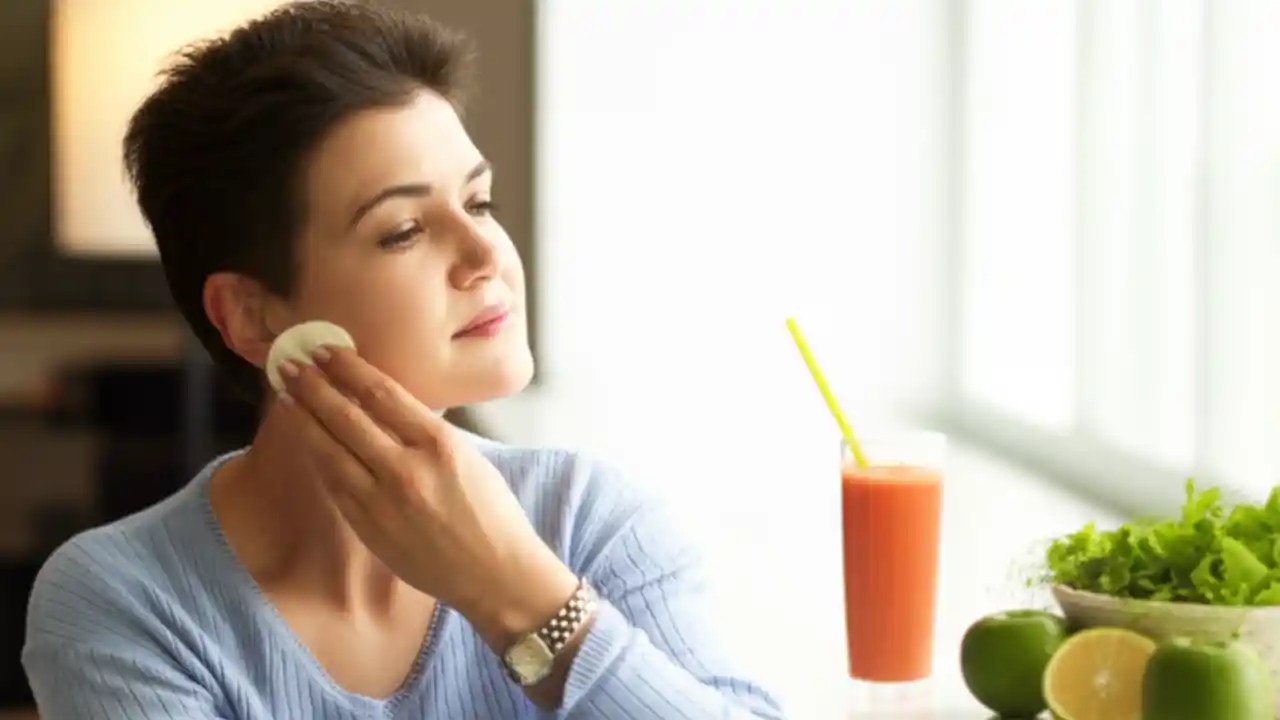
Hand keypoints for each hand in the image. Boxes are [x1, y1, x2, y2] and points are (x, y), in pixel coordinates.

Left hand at [277, 346, 576, 645]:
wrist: (495, 573)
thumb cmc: (493, 513)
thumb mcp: (470, 457)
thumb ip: (427, 433)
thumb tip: (386, 407)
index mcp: (439, 444)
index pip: (381, 393)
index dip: (347, 368)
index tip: (326, 350)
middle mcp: (406, 469)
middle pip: (347, 417)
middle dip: (314, 387)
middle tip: (290, 364)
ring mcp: (382, 501)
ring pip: (330, 450)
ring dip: (304, 420)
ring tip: (286, 397)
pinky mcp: (368, 527)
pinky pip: (334, 484)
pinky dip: (317, 458)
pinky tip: (306, 440)